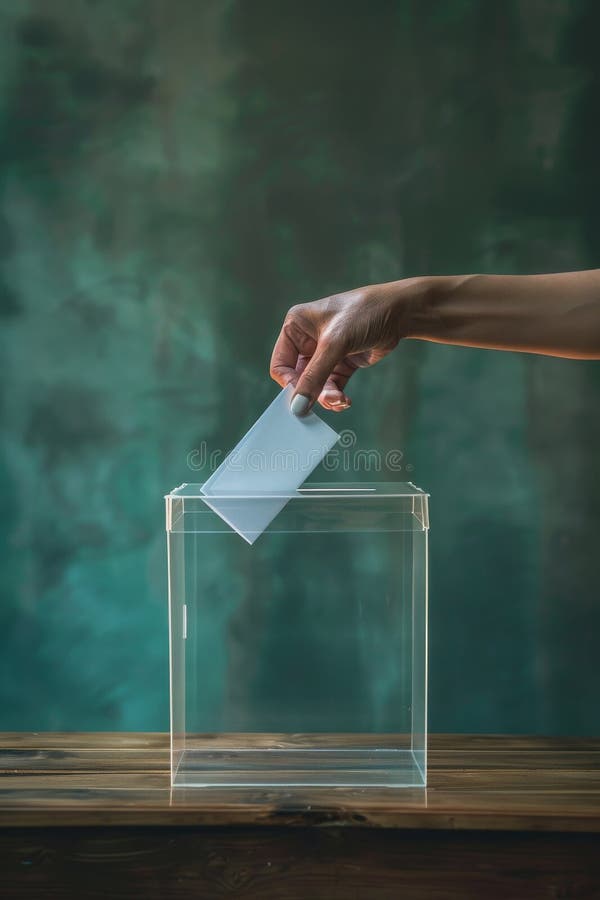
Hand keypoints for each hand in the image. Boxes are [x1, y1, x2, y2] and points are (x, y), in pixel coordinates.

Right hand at [270, 281, 418, 413]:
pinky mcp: (342, 362)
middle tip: (329, 401)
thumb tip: (297, 406)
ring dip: (327, 396)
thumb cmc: (364, 314)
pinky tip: (345, 401)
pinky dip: (336, 396)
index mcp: (296, 327)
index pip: (281, 364)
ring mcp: (325, 352)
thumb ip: (315, 376)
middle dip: (313, 393)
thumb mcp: (335, 344)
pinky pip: (332, 386)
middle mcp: (307, 339)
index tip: (302, 400)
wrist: (399, 312)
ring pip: (316, 385)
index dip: (290, 384)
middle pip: (299, 378)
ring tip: (341, 401)